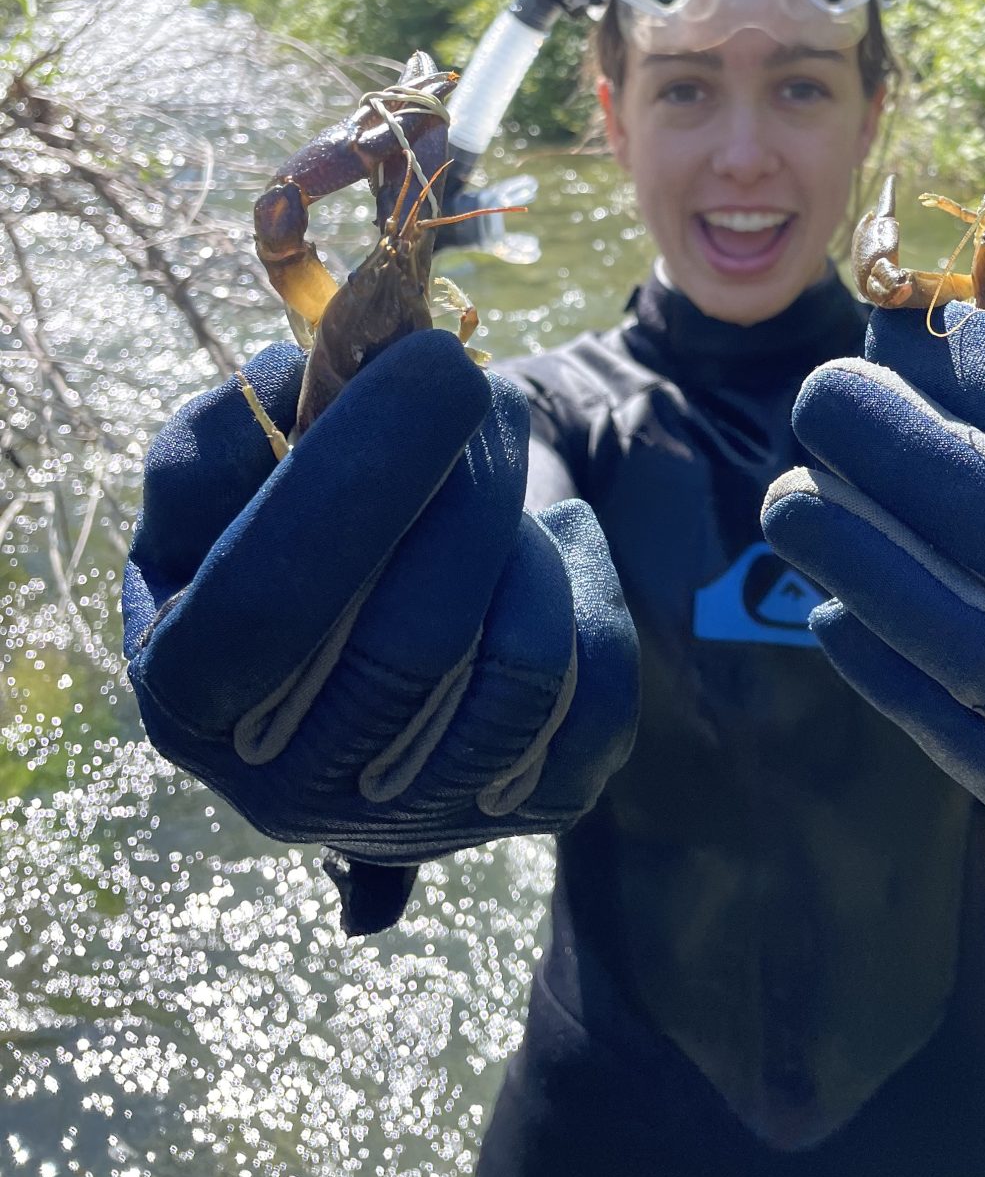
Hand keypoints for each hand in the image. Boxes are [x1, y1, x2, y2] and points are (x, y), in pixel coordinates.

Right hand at [124, 331, 637, 900]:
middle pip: (414, 640)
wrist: (359, 652)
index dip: (357, 475)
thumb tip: (301, 388)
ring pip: (521, 665)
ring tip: (496, 490)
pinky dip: (588, 592)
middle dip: (471, 487)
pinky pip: (602, 695)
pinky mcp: (534, 807)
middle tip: (483, 390)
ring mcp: (420, 814)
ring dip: (523, 543)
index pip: (266, 605)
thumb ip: (227, 436)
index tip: (432, 362)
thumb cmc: (277, 545)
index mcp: (190, 697)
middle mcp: (294, 788)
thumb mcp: (211, 492)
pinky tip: (546, 557)